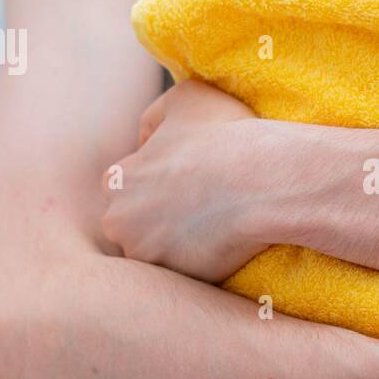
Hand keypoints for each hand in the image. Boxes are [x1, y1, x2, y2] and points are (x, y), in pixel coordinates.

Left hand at [101, 80, 270, 281]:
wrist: (262, 181)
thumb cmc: (224, 135)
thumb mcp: (185, 97)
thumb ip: (155, 115)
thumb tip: (146, 137)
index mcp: (116, 182)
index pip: (127, 187)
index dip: (158, 181)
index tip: (186, 179)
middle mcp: (120, 223)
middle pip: (137, 224)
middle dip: (160, 216)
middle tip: (200, 204)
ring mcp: (150, 257)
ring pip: (160, 252)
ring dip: (179, 242)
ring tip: (214, 226)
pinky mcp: (181, 281)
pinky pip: (189, 274)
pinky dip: (203, 262)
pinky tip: (226, 243)